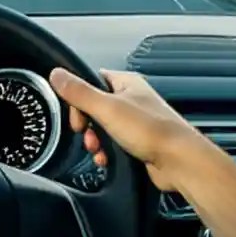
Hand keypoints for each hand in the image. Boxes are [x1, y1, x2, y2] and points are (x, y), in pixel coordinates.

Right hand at [49, 68, 205, 191]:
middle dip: (86, 124)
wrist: (178, 161)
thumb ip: (79, 92)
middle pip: (95, 107)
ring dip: (95, 141)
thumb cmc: (152, 131)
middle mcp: (132, 100)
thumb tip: (57, 74)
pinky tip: (107, 159)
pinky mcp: (138, 143)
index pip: (91, 81)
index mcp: (127, 83)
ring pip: (103, 129)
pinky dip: (106, 153)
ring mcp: (136, 123)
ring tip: (99, 149)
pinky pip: (113, 145)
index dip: (78, 97)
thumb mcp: (107, 108)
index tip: (75, 114)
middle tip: (86, 133)